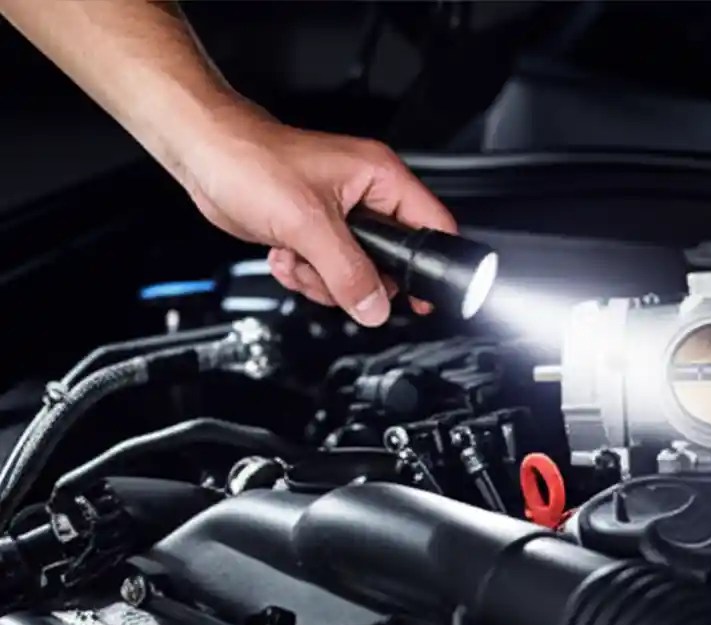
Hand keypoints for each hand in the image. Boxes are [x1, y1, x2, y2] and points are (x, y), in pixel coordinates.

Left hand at [175, 104, 456, 326]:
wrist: (204, 157)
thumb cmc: (251, 161)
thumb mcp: (308, 223)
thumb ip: (348, 271)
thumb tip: (376, 307)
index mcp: (381, 178)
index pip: (432, 226)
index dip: (431, 265)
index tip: (423, 298)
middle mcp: (367, 196)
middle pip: (390, 262)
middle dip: (356, 279)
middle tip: (332, 273)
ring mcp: (341, 216)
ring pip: (355, 273)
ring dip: (323, 279)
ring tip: (299, 257)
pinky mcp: (315, 231)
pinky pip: (327, 272)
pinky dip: (304, 273)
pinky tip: (285, 253)